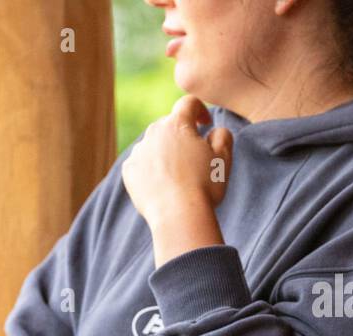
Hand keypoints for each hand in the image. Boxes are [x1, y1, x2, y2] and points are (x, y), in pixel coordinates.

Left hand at [123, 95, 232, 221]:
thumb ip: (222, 135)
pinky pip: (140, 162)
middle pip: (168, 124)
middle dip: (180, 133)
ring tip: (177, 172)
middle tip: (191, 153)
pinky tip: (161, 182)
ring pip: (153, 143)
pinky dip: (149, 167)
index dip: (199, 110)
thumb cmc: (204, 186)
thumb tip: (212, 131)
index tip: (205, 124)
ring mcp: (139, 152)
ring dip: (164, 150)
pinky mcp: (128, 171)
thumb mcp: (223, 157)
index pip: (188, 103)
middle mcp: (154, 133)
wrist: (178, 215)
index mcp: (178, 124)